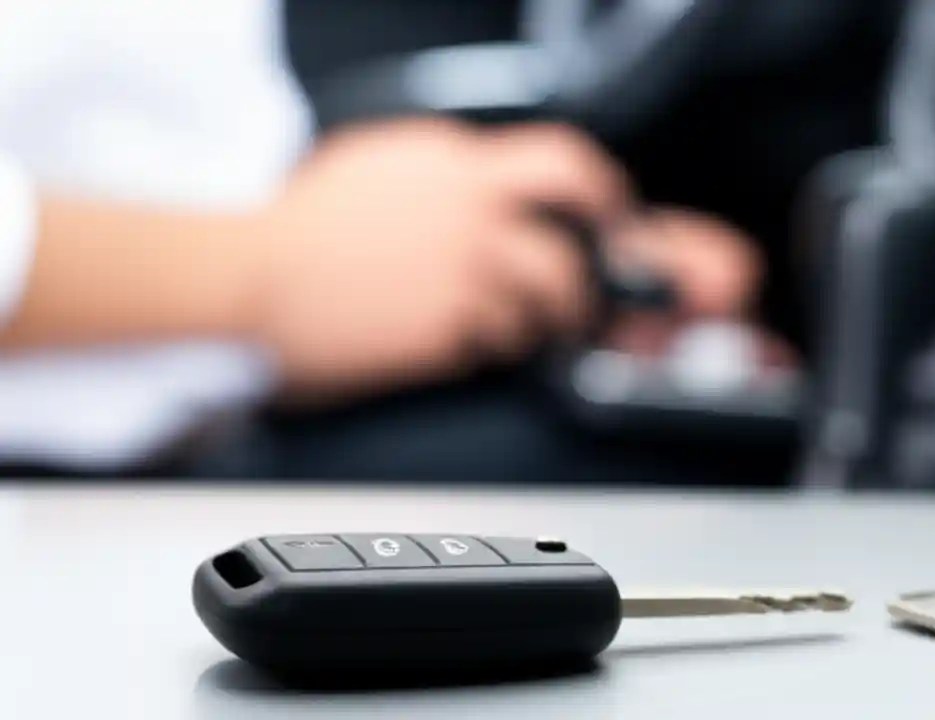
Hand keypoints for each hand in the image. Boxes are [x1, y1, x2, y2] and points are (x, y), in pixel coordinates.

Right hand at [251, 119, 629, 394]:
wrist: (251, 278)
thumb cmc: (300, 226)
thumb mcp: (379, 163)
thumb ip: (445, 172)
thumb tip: (490, 187)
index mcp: (454, 164)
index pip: (564, 163)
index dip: (600, 192)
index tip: (608, 214)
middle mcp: (470, 215)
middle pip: (569, 251)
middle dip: (585, 283)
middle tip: (582, 301)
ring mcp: (462, 276)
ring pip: (539, 308)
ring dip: (534, 325)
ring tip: (508, 330)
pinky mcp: (445, 330)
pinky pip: (494, 345)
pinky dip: (483, 348)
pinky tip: (452, 343)